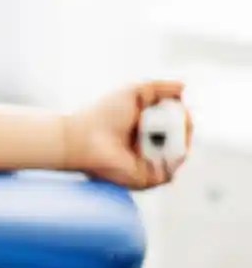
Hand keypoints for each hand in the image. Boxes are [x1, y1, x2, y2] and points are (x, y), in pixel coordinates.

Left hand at [62, 81, 193, 189]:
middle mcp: (148, 147)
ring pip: (179, 155)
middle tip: (179, 116)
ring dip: (180, 139)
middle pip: (182, 139)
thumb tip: (184, 88)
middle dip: (185, 126)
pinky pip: (169, 172)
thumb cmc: (103, 114)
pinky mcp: (145, 179)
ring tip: (166, 128)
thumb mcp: (134, 93)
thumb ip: (159, 88)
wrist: (83, 137)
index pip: (176, 124)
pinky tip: (167, 144)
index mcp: (144, 128)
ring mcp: (148, 164)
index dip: (181, 115)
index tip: (181, 104)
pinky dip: (172, 158)